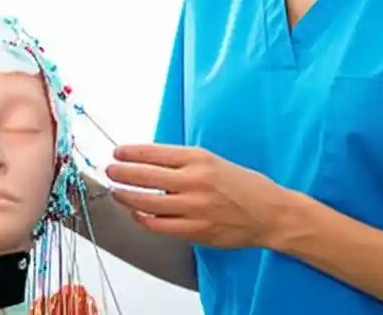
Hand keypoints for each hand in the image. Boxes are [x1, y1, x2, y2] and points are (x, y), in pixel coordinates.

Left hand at [105, 144, 294, 249]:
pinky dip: (144, 218)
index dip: (130, 153)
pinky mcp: (198, 230)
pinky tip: (137, 213)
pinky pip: (160, 225)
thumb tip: (145, 161)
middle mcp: (195, 181)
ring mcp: (196, 207)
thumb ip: (181, 162)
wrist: (272, 213)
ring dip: (126, 196)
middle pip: (145, 176)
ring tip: (116, 192)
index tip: (117, 152)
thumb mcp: (212, 161)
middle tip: (110, 171)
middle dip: (121, 173)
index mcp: (199, 159)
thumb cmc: (242, 185)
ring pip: (147, 202)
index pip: (153, 152)